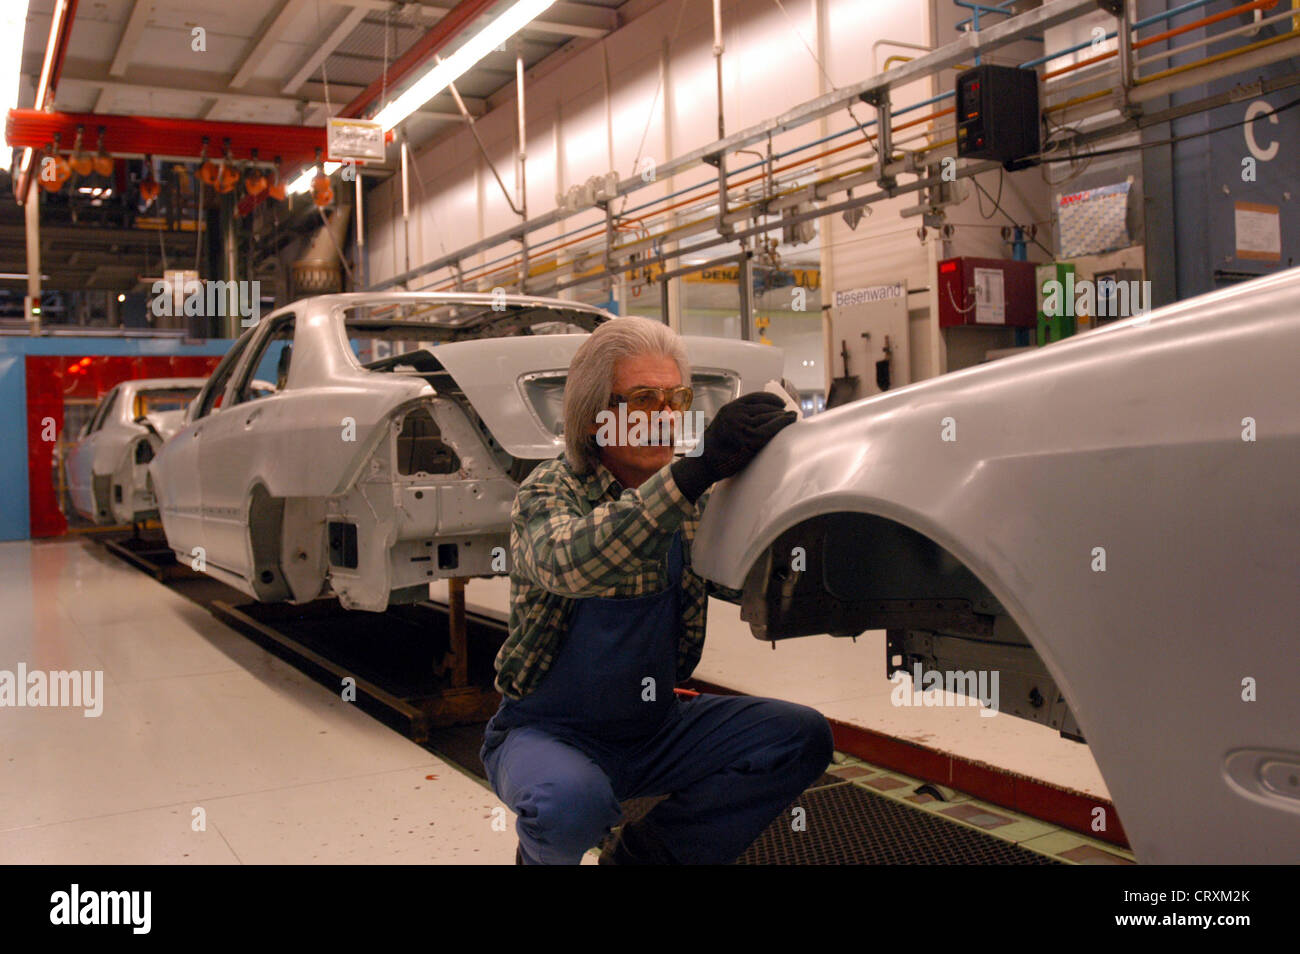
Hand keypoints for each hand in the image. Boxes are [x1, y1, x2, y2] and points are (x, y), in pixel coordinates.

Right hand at [671, 392, 795, 500]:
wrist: (704, 462)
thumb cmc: (715, 448)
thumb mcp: (723, 424)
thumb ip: (739, 417)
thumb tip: (763, 413)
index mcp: (729, 408)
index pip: (756, 397)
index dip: (772, 399)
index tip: (781, 403)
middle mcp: (736, 414)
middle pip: (766, 407)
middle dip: (779, 411)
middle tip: (789, 415)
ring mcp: (742, 426)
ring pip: (770, 416)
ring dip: (783, 417)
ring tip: (791, 419)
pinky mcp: (749, 440)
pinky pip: (771, 428)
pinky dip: (783, 423)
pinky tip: (791, 421)